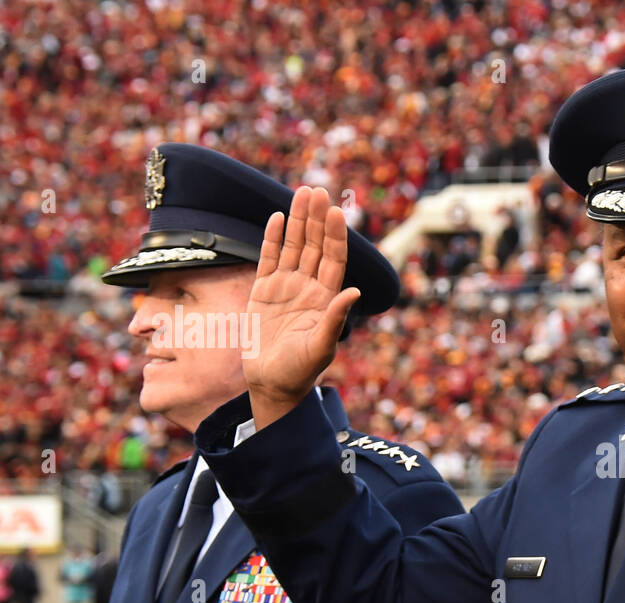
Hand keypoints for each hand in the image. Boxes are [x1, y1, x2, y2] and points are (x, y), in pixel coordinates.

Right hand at [244, 186, 359, 427]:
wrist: (272, 384)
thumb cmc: (301, 371)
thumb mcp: (321, 347)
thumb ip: (335, 318)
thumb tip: (354, 292)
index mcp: (326, 299)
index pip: (333, 259)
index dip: (335, 235)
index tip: (335, 210)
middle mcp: (308, 288)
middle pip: (315, 246)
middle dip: (316, 218)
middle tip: (317, 190)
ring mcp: (286, 287)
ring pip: (293, 247)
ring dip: (298, 221)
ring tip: (302, 192)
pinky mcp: (263, 291)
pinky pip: (269, 258)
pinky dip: (273, 238)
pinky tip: (278, 218)